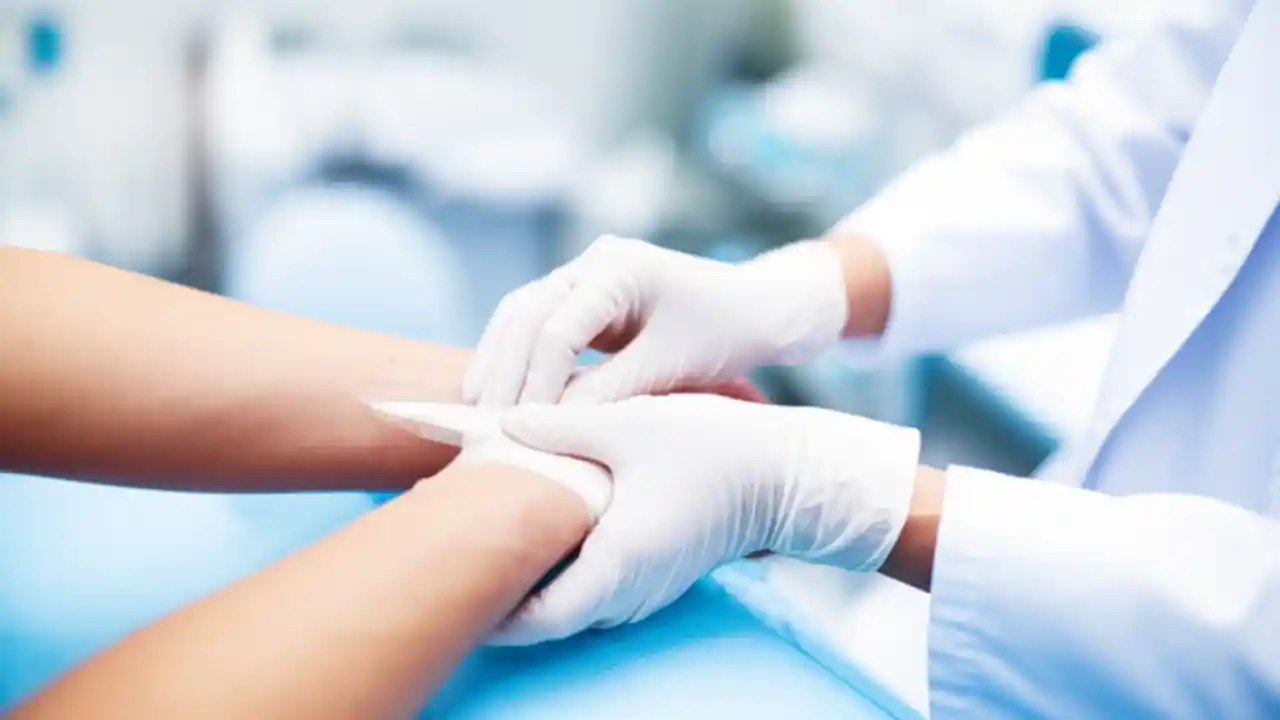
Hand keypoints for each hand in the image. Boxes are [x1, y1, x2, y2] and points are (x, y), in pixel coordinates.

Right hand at [463, 235, 847, 406]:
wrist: (757, 308)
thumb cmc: (726, 332)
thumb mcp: (671, 366)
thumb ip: (610, 392)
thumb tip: (548, 426)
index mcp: (619, 268)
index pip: (557, 328)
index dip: (536, 383)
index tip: (522, 430)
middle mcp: (593, 263)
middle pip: (523, 314)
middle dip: (501, 372)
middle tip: (481, 425)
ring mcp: (583, 276)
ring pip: (518, 316)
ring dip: (496, 364)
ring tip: (476, 414)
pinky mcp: (582, 299)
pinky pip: (533, 326)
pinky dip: (514, 360)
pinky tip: (497, 397)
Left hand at [487, 394, 919, 644]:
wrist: (786, 472)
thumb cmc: (715, 448)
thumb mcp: (630, 425)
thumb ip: (558, 426)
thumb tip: (499, 423)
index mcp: (618, 564)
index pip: (535, 618)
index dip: (485, 606)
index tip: (445, 572)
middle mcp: (628, 591)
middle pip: (545, 615)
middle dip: (497, 589)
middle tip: (453, 542)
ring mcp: (644, 588)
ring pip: (568, 602)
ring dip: (529, 579)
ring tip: (485, 531)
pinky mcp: (654, 573)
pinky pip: (593, 586)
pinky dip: (559, 568)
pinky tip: (539, 524)